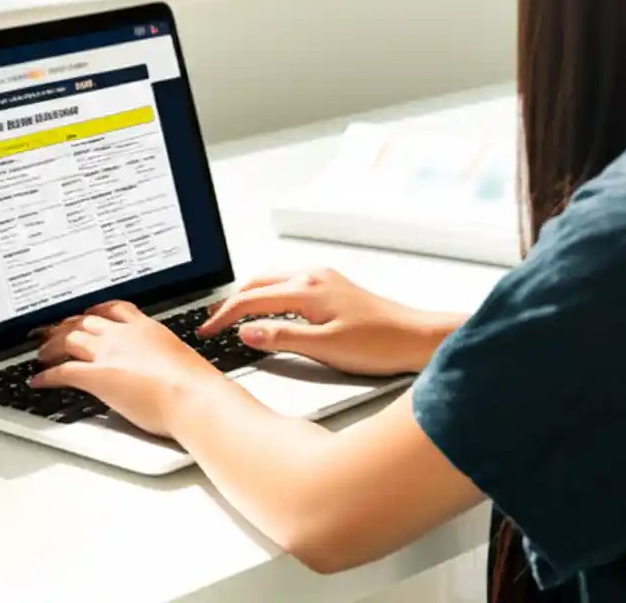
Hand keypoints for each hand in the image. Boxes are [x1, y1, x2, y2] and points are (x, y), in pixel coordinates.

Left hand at [31, 301, 226, 437]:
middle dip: (67, 326)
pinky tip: (40, 380)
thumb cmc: (194, 385)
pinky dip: (47, 375)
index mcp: (146, 327)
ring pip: (69, 339)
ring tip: (43, 353)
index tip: (87, 314)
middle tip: (55, 332)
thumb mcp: (180, 359)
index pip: (113, 309)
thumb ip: (165, 358)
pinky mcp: (95, 375)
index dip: (95, 310)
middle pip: (85, 321)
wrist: (191, 396)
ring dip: (52, 345)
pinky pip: (63, 371)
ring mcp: (107, 353)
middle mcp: (123, 335)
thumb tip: (165, 369)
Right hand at [197, 269, 464, 375]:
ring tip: (231, 314)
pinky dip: (268, 294)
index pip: (251, 300)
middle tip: (211, 321)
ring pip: (272, 281)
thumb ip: (282, 338)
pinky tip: (269, 307)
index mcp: (307, 290)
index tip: (206, 331)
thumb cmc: (380, 344)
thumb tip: (247, 331)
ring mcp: (324, 279)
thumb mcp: (325, 348)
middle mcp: (313, 277)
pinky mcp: (333, 287)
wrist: (418, 338)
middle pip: (257, 284)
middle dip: (230, 301)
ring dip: (248, 295)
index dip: (224, 316)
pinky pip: (288, 283)